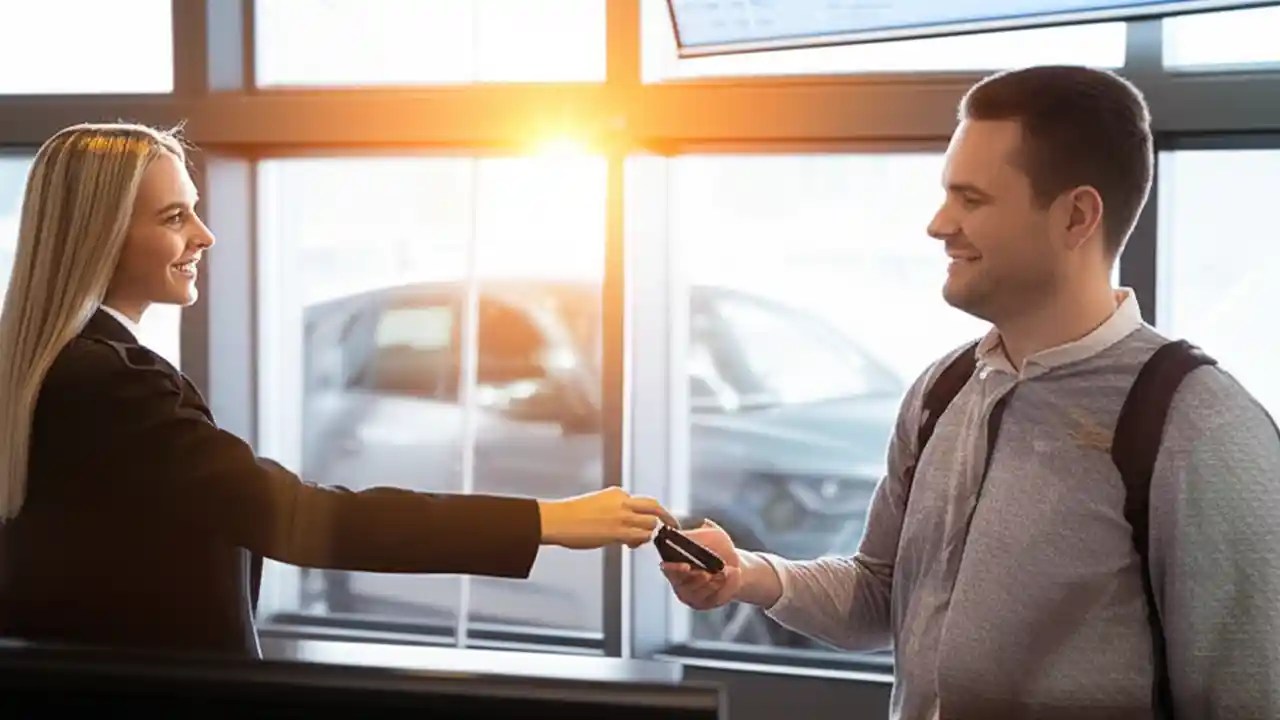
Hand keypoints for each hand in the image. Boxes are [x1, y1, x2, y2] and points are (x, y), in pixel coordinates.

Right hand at [537, 487, 677, 549]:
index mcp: (617, 494)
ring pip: (650, 524)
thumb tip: (621, 525)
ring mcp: (622, 517)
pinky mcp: (618, 532)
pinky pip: (640, 537)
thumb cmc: (570, 515)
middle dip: (667, 517)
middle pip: (654, 507)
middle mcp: (623, 502)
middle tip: (673, 526)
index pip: (641, 502)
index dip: (648, 514)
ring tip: (639, 542)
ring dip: (649, 534)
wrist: (557, 519)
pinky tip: (632, 545)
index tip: (649, 521)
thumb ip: (613, 510)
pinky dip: (640, 541)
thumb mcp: (597, 504)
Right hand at [661, 520, 744, 609]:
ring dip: (713, 582)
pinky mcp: (703, 603)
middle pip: (682, 584)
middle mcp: (678, 580)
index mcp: (674, 561)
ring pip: (698, 592)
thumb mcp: (710, 535)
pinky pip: (711, 599)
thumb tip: (687, 534)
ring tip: (725, 571)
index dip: (674, 568)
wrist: (734, 563)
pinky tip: (728, 577)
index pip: (667, 568)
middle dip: (697, 578)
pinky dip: (723, 588)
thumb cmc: (718, 547)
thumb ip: (697, 535)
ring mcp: (689, 594)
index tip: (686, 566)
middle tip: (708, 573)